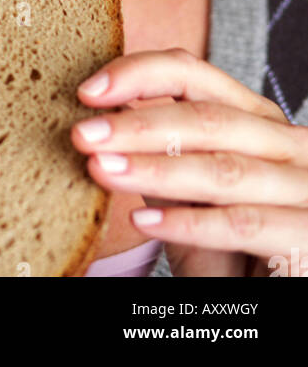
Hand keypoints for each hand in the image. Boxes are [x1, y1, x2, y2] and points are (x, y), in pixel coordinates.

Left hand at [71, 47, 307, 276]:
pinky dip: (190, 222)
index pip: (194, 74)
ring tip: (103, 170)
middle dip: (138, 126)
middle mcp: (289, 144)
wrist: (265, 296)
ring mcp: (306, 188)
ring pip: (222, 170)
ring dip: (155, 169)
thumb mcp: (186, 190)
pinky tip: (144, 223)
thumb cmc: (225, 246)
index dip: (139, 75)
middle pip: (207, 120)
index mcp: (256, 117)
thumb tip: (97, 112)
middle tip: (84, 135)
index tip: (87, 92)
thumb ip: (157, 149)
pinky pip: (243, 224)